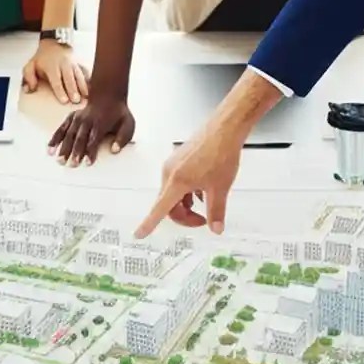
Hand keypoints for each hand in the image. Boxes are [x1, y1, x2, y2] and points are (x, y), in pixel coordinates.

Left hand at [22, 39, 88, 103]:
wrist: (54, 42)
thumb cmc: (42, 58)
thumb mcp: (30, 65)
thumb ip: (28, 78)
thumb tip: (28, 90)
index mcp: (51, 66)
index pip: (56, 80)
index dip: (60, 90)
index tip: (64, 100)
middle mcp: (63, 64)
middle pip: (69, 78)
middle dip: (73, 90)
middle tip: (76, 101)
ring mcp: (73, 64)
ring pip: (79, 76)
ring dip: (82, 87)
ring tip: (85, 97)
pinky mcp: (79, 64)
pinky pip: (85, 72)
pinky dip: (88, 80)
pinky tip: (90, 89)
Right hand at [48, 95, 135, 166]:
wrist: (108, 95)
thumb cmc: (118, 113)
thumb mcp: (128, 124)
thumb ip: (123, 138)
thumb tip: (115, 150)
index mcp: (100, 124)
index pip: (94, 140)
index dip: (90, 152)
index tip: (87, 163)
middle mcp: (87, 121)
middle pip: (79, 138)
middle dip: (75, 152)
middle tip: (71, 165)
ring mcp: (77, 119)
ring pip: (69, 135)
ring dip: (63, 148)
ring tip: (59, 160)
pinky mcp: (71, 117)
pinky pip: (61, 129)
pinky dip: (55, 139)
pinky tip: (50, 148)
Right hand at [134, 120, 246, 238]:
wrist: (224, 129)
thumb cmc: (221, 155)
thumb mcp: (220, 189)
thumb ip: (216, 212)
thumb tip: (216, 229)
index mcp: (176, 182)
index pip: (159, 209)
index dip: (148, 224)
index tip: (139, 234)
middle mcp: (169, 173)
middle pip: (168, 204)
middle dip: (183, 216)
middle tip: (203, 220)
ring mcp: (173, 165)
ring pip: (173, 193)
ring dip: (186, 204)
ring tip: (206, 202)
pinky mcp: (179, 159)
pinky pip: (177, 182)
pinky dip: (188, 192)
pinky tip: (204, 190)